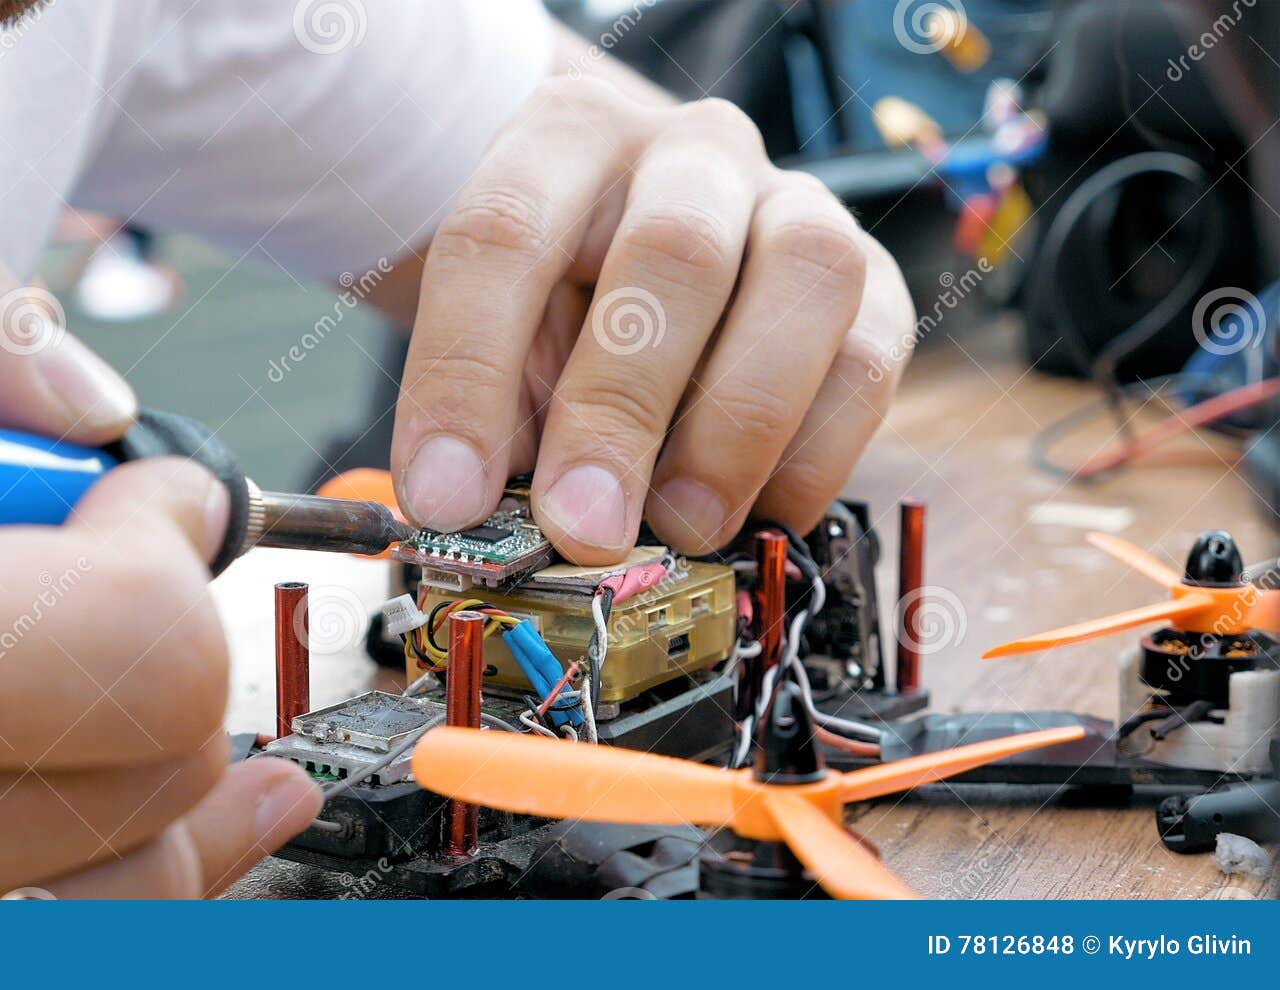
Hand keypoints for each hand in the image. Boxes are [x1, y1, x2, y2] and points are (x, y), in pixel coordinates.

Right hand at [0, 192, 319, 897]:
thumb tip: (89, 407)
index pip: (124, 638)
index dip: (162, 535)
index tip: (134, 495)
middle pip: (154, 756)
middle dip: (166, 632)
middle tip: (102, 566)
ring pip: (135, 868)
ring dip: (143, 744)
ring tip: (75, 665)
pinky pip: (72, 934)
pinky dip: (131, 858)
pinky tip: (146, 801)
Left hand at [392, 78, 914, 563]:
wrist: (644, 254)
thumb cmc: (561, 305)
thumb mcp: (503, 340)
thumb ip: (496, 414)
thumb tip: (497, 523)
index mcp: (567, 137)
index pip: (504, 233)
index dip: (466, 372)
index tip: (448, 496)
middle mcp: (691, 149)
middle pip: (673, 252)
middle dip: (621, 408)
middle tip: (586, 527)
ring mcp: (794, 201)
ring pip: (806, 275)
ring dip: (741, 424)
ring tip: (683, 524)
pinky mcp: (871, 276)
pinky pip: (872, 355)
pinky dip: (816, 451)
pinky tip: (758, 512)